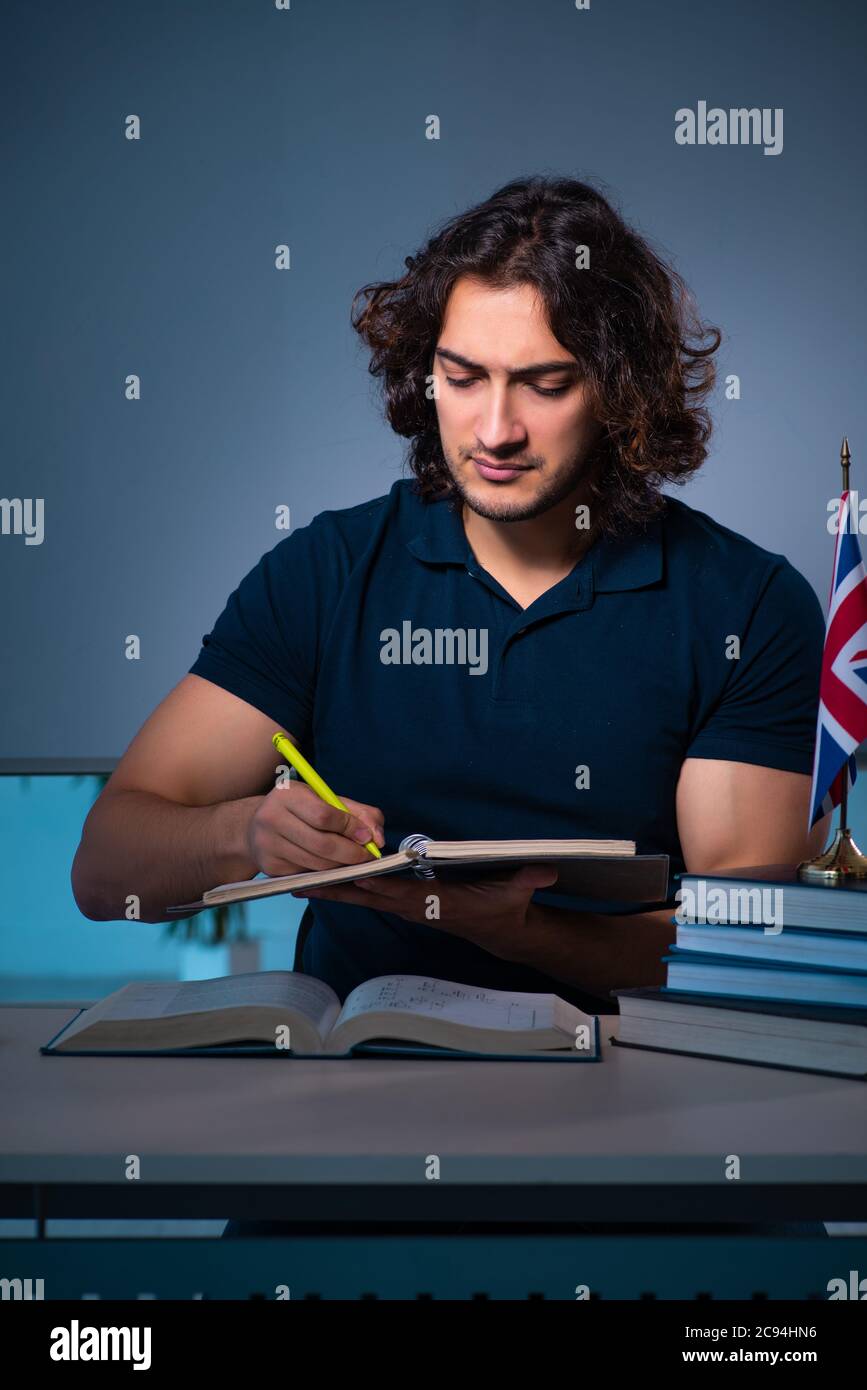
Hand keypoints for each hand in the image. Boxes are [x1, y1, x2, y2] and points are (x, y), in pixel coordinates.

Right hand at [246, 783, 384, 875]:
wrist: (257, 826)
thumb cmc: (301, 810)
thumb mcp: (327, 800)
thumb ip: (359, 813)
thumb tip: (378, 838)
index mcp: (287, 794)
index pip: (325, 815)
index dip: (351, 828)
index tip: (368, 837)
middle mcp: (271, 818)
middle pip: (322, 845)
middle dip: (352, 854)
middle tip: (367, 856)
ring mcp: (267, 845)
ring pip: (317, 864)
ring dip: (341, 866)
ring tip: (352, 860)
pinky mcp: (270, 866)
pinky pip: (308, 875)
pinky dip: (325, 873)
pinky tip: (330, 864)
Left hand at [292, 864, 557, 964]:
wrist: (500, 929)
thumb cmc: (504, 906)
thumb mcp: (518, 892)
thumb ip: (528, 879)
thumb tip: (544, 870)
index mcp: (437, 903)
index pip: (404, 892)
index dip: (380, 885)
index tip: (355, 877)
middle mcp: (415, 906)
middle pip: (370, 897)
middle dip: (338, 889)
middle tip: (302, 882)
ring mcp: (407, 906)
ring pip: (363, 897)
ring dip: (331, 890)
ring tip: (295, 882)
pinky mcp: (403, 903)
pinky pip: (367, 895)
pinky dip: (342, 889)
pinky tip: (319, 883)